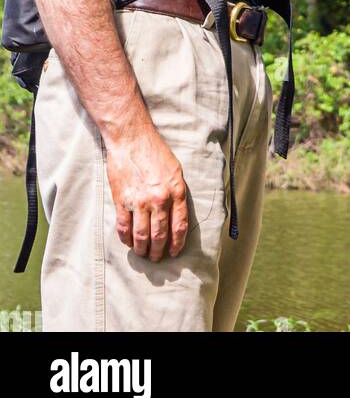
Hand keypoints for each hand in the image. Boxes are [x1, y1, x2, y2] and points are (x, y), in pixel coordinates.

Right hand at [105, 128, 189, 261]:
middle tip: (156, 258)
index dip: (177, 243)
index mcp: (176, 191)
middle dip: (158, 251)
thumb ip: (176, 193)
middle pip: (160, 236)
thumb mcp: (175, 170)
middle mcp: (159, 199)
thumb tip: (175, 215)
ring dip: (142, 249)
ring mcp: (139, 201)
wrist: (131, 139)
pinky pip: (124, 227)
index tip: (174, 252)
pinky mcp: (122, 201)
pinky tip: (128, 242)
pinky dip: (126, 239)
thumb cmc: (155, 152)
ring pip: (141, 236)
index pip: (179, 226)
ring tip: (142, 254)